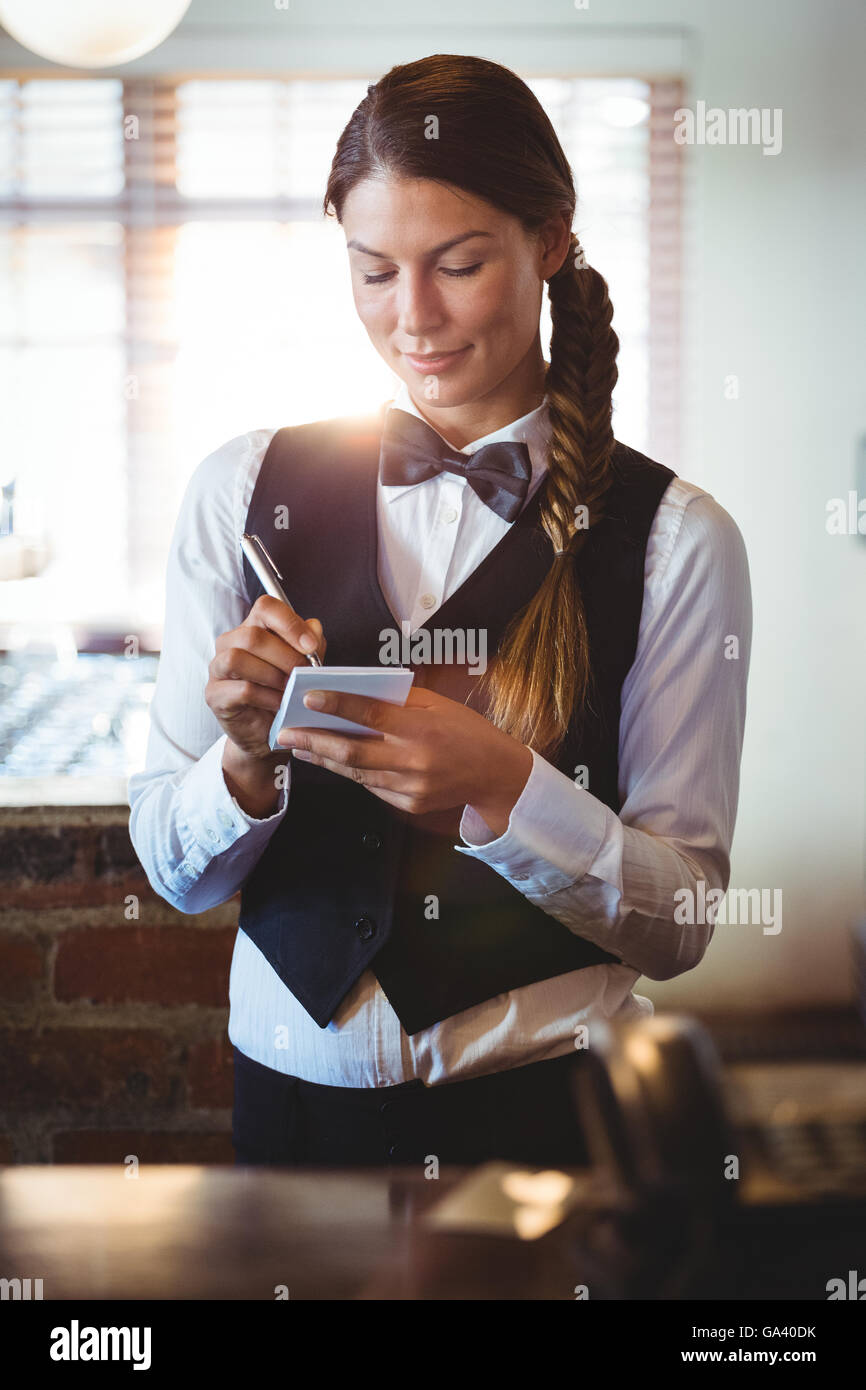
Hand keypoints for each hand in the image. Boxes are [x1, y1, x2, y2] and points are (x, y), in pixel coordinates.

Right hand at [205, 597, 326, 762]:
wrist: (268, 732)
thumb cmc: (282, 693)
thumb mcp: (303, 666)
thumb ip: (311, 646)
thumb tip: (315, 628)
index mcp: (253, 628)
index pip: (265, 607)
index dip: (289, 622)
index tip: (311, 645)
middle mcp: (230, 643)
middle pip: (252, 635)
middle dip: (285, 656)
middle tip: (303, 674)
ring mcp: (217, 668)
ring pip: (238, 658)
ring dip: (271, 675)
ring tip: (289, 689)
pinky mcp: (214, 694)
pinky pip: (240, 689)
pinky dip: (266, 697)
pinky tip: (279, 703)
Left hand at [276, 683, 532, 825]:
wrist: (494, 774)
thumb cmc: (465, 730)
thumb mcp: (437, 704)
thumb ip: (398, 701)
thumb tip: (356, 695)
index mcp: (422, 730)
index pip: (372, 716)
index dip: (338, 706)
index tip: (309, 698)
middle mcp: (414, 762)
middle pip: (353, 753)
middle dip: (314, 741)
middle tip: (286, 731)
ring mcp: (410, 787)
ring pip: (356, 773)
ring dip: (324, 759)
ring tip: (299, 745)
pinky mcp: (409, 804)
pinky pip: (371, 786)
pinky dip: (351, 772)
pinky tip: (332, 760)